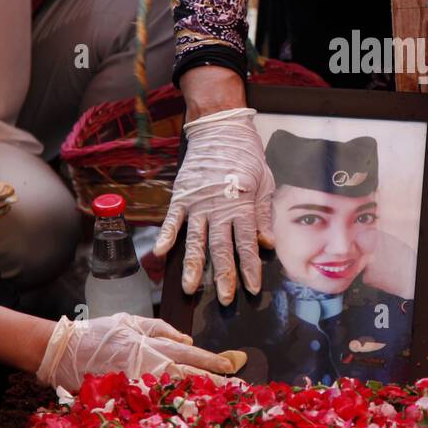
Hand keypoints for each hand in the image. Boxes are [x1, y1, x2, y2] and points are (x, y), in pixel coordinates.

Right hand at [35, 313, 245, 390]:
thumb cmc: (97, 333)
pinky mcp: (126, 394)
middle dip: (214, 380)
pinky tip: (190, 406)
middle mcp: (147, 364)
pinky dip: (174, 402)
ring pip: (175, 389)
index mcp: (150, 344)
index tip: (232, 365)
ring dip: (199, 394)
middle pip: (188, 374)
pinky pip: (155, 399)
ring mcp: (137, 382)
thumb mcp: (130, 321)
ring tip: (222, 398)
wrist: (63, 351)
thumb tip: (188, 341)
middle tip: (237, 387)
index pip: (189, 353)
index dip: (212, 359)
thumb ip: (160, 329)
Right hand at [154, 108, 273, 304]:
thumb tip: (267, 244)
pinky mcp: (181, 195)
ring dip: (193, 265)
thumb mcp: (264, 182)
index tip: (252, 288)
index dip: (250, 268)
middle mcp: (219, 208)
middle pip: (222, 248)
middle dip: (223, 276)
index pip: (247, 244)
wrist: (221, 128)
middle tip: (223, 299)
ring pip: (195, 240)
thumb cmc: (246, 154)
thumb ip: (263, 214)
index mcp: (242, 205)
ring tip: (190, 288)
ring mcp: (198, 203)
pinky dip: (166, 236)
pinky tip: (160, 253)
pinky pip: (172, 219)